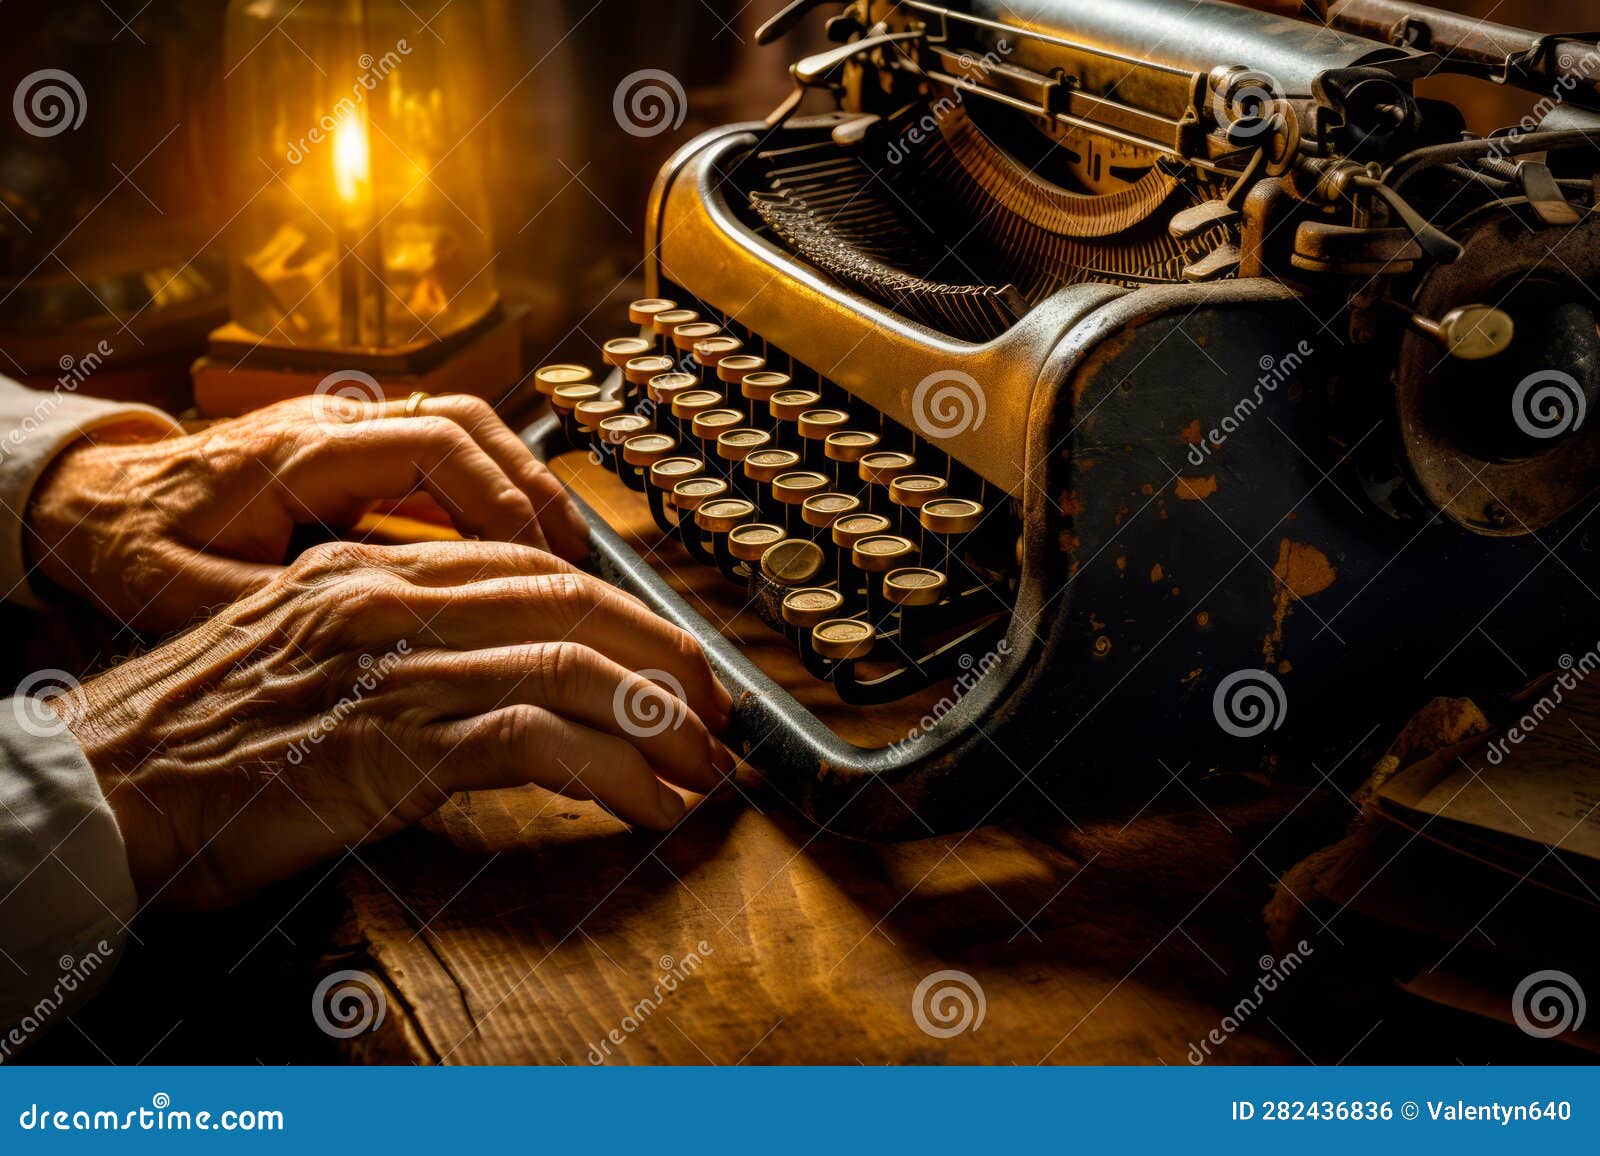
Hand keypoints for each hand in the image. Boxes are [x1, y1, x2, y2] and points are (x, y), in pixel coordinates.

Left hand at [24, 393, 589, 630]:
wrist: (93, 497)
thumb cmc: (130, 542)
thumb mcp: (178, 590)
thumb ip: (265, 606)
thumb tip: (355, 636)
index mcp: (297, 453)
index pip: (430, 446)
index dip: (496, 499)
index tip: (537, 561)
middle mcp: (330, 424)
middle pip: (465, 422)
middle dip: (531, 485)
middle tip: (576, 556)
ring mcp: (343, 429)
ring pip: (462, 427)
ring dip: (519, 482)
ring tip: (563, 551)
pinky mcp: (348, 449)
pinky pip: (440, 451)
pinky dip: (488, 491)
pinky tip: (512, 548)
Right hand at [49, 540, 734, 909]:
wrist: (96, 792)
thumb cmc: (193, 741)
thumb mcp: (297, 657)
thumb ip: (388, 641)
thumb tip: (481, 671)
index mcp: (370, 571)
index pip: (532, 564)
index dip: (622, 608)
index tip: (668, 657)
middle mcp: (390, 599)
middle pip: (574, 600)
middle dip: (664, 657)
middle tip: (713, 711)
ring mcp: (394, 667)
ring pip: (573, 664)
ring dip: (658, 721)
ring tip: (699, 768)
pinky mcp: (392, 747)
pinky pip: (540, 743)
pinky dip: (614, 774)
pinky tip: (647, 806)